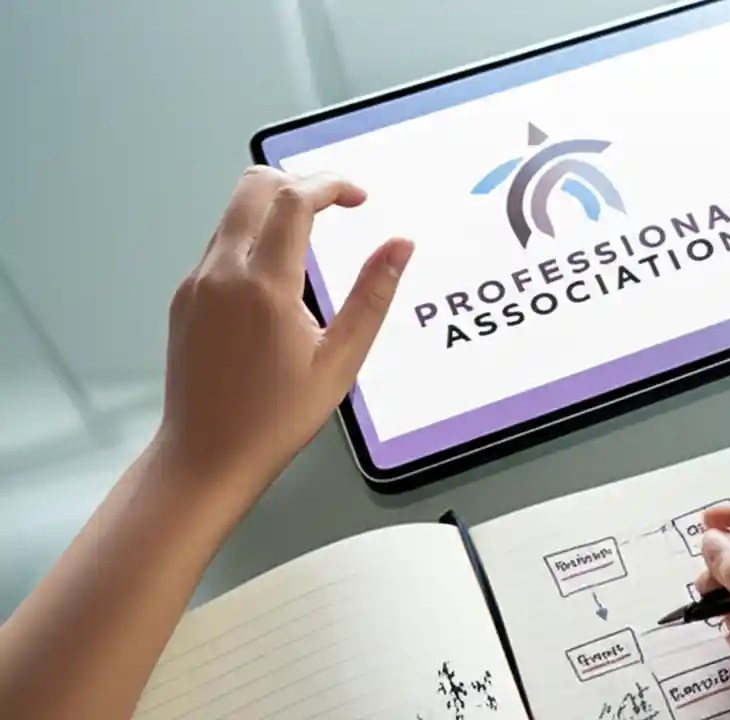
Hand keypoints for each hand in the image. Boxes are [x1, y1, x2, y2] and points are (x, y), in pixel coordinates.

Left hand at [155, 166, 412, 502]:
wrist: (206, 455)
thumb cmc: (276, 418)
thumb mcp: (340, 361)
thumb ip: (372, 296)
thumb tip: (400, 246)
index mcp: (264, 286)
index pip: (294, 200)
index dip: (331, 185)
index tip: (359, 198)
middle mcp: (222, 274)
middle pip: (254, 186)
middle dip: (299, 182)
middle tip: (335, 205)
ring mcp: (196, 283)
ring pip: (234, 214)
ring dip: (275, 211)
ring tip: (312, 246)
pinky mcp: (184, 297)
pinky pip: (220, 247)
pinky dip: (253, 240)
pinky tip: (278, 282)